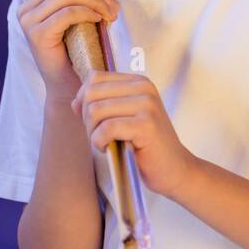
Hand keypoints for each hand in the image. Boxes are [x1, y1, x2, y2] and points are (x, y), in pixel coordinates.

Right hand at [18, 0, 118, 102]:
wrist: (68, 85)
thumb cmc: (77, 52)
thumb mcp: (88, 21)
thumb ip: (95, 2)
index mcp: (34, 0)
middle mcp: (26, 8)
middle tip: (109, 7)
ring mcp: (29, 21)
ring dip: (94, 1)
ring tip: (107, 15)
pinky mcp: (37, 35)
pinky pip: (67, 13)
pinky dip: (87, 13)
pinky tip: (98, 20)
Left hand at [71, 70, 196, 199]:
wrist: (175, 169)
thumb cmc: (146, 147)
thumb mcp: (123, 120)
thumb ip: (100, 107)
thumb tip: (74, 102)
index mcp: (138, 81)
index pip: (94, 79)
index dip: (85, 101)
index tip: (95, 122)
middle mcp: (144, 87)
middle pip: (91, 94)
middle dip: (87, 119)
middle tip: (99, 136)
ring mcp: (147, 104)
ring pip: (96, 110)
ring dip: (92, 133)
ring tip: (105, 143)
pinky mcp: (146, 124)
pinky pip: (106, 128)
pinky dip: (99, 142)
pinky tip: (108, 149)